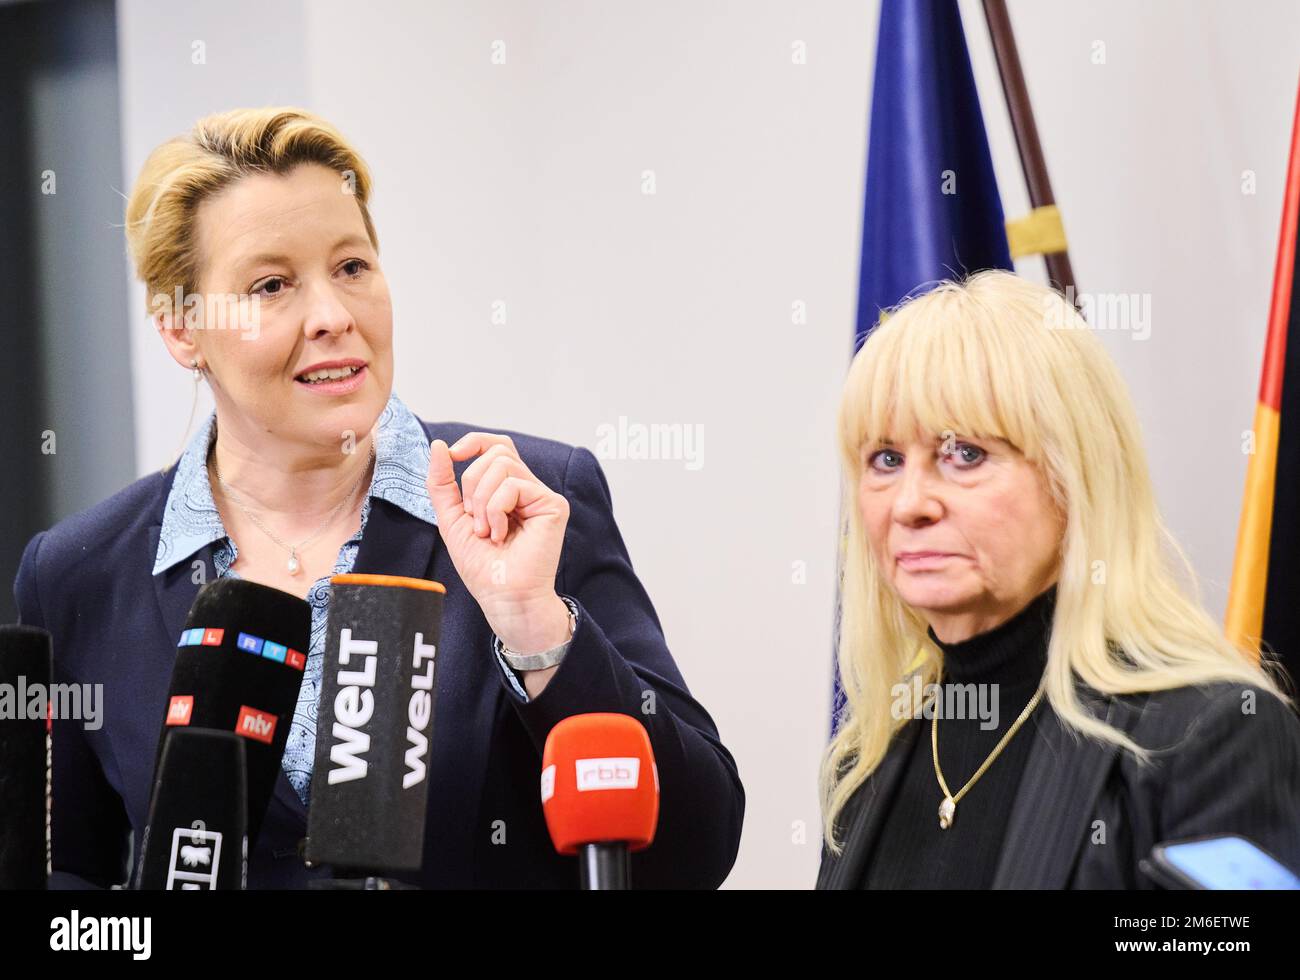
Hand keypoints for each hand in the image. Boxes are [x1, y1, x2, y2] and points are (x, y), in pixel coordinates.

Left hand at [426, 433, 571, 655]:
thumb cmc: (482, 566)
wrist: (502, 597)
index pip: (497, 446)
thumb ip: (442, 483)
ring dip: (483, 501)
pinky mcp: (553, 505)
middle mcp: (528, 489)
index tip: (454, 454)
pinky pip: (514, 484)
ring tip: (487, 531)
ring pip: (503, 464)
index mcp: (508, 490)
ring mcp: (542, 496)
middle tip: (475, 521)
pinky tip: (501, 534)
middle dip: (473, 483)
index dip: (475, 442)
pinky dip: (496, 509)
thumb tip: (439, 444)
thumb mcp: (451, 518)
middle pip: (497, 452)